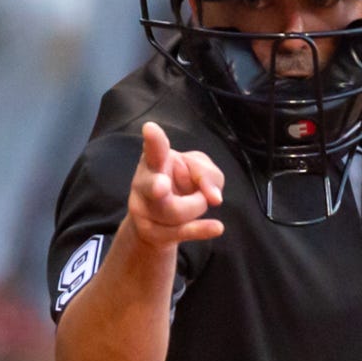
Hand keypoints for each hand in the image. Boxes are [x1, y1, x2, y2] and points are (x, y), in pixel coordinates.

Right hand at [126, 120, 226, 250]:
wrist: (158, 219)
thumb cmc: (180, 183)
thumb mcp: (196, 170)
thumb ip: (206, 174)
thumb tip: (214, 197)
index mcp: (153, 160)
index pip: (154, 151)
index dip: (154, 141)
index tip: (151, 128)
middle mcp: (144, 183)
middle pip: (151, 185)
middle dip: (155, 186)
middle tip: (162, 186)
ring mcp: (145, 209)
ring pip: (175, 211)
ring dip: (196, 206)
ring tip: (198, 200)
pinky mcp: (154, 232)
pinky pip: (181, 231)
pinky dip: (200, 230)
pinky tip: (217, 227)